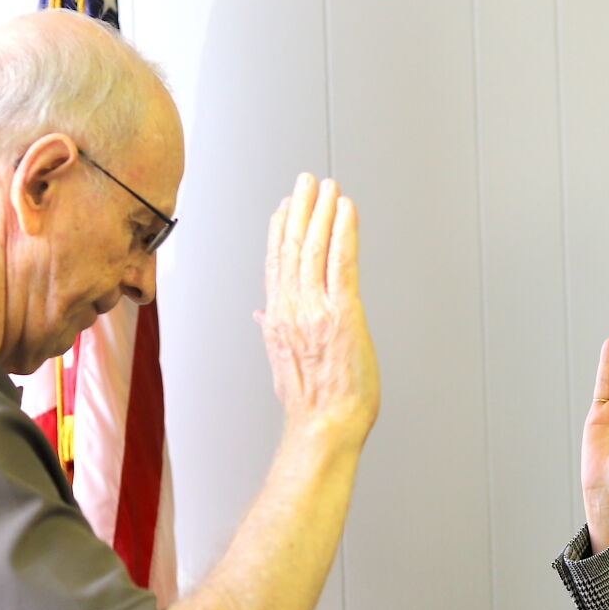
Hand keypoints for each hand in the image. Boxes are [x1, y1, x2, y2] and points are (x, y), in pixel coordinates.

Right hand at [256, 173, 379, 444]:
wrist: (323, 427)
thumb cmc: (312, 406)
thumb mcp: (283, 364)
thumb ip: (273, 332)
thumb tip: (263, 316)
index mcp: (277, 320)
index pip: (276, 264)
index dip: (280, 231)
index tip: (284, 208)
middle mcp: (291, 309)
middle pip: (292, 248)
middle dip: (300, 210)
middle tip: (306, 182)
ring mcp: (315, 309)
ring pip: (314, 248)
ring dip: (321, 211)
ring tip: (327, 186)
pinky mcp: (342, 312)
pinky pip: (340, 262)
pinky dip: (342, 231)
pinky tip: (345, 210)